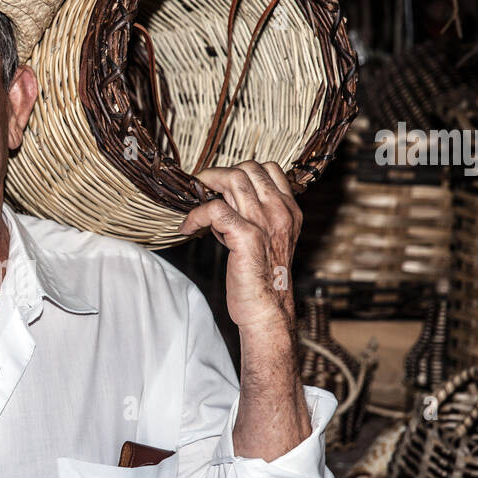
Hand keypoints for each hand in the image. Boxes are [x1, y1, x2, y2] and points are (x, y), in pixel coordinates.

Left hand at [176, 161, 302, 330]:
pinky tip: (188, 227)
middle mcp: (280, 212)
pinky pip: (215, 209)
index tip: (222, 185)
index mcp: (289, 210)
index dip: (241, 170)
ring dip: (207, 187)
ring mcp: (265, 223)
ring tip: (196, 205)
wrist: (267, 309)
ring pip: (233, 179)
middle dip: (219, 174)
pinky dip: (196, 215)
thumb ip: (255, 216)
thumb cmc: (262, 278)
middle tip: (203, 191)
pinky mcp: (247, 237)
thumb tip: (224, 200)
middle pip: (248, 168)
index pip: (269, 168)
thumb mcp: (268, 239)